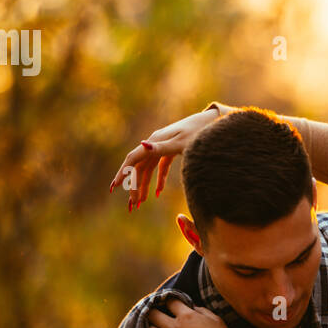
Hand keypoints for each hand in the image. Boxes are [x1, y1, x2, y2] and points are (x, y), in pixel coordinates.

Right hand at [109, 105, 226, 210]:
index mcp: (155, 141)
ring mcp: (163, 145)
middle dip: (134, 187)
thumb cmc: (199, 133)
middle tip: (132, 206)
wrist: (213, 122)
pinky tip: (158, 193)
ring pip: (148, 168)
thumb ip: (162, 147)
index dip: (123, 173)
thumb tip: (143, 145)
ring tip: (140, 204)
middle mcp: (155, 142)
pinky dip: (158, 180)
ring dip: (144, 185)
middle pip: (139, 167)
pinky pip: (160, 166)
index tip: (113, 188)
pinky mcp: (171, 149)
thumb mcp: (181, 143)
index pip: (134, 159)